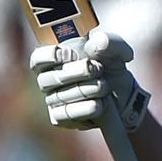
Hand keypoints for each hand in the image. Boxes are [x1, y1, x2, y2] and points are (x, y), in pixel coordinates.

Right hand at [30, 27, 149, 135]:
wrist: (124, 96)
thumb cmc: (111, 68)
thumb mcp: (115, 50)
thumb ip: (109, 42)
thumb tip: (98, 43)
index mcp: (53, 60)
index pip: (37, 59)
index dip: (50, 56)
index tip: (71, 54)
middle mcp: (48, 81)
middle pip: (50, 78)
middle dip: (78, 73)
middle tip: (98, 69)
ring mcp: (53, 101)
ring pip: (60, 96)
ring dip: (88, 90)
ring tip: (105, 86)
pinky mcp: (61, 119)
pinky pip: (66, 114)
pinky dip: (86, 109)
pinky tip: (101, 104)